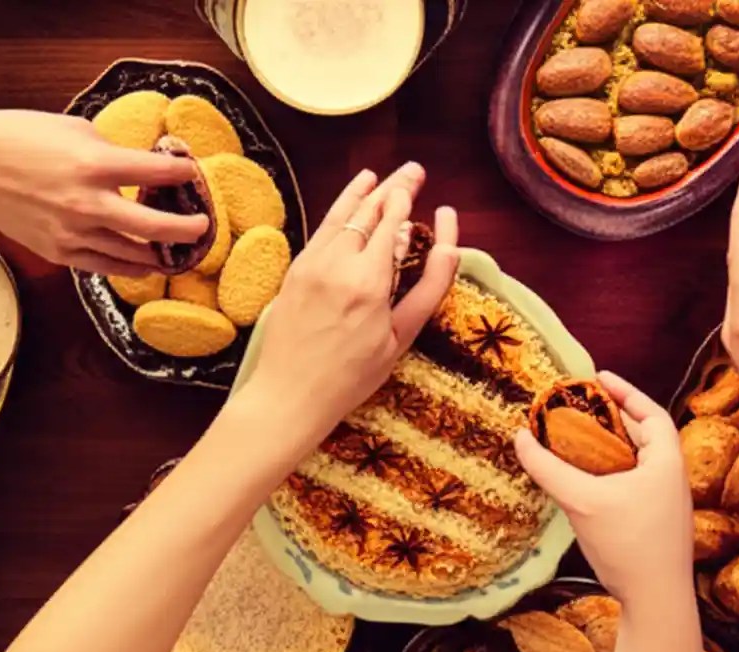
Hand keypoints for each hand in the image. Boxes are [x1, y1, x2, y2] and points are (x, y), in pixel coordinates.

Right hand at [0, 109, 208, 275]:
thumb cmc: (21, 137)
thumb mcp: (76, 130)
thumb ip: (114, 153)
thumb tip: (147, 167)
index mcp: (95, 164)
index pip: (159, 173)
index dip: (185, 174)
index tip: (194, 174)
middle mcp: (88, 204)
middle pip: (157, 227)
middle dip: (189, 229)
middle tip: (204, 227)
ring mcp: (73, 233)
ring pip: (135, 255)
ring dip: (164, 254)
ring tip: (182, 251)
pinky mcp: (59, 252)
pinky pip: (106, 266)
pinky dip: (130, 266)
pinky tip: (148, 264)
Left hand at [241, 163, 458, 455]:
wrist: (289, 394)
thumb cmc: (353, 375)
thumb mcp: (401, 338)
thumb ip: (427, 289)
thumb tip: (449, 247)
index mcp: (370, 282)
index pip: (392, 224)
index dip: (406, 200)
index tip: (420, 184)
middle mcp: (339, 264)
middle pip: (370, 212)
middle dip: (393, 188)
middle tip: (413, 170)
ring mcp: (313, 263)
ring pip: (343, 215)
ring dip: (364, 192)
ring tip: (380, 175)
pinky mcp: (296, 270)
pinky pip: (323, 229)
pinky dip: (339, 209)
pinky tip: (350, 199)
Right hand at [515, 372, 692, 606]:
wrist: (656, 603)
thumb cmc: (629, 546)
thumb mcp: (583, 501)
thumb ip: (550, 468)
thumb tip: (520, 437)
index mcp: (667, 461)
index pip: (651, 412)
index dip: (625, 392)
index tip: (598, 378)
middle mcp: (672, 477)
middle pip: (642, 435)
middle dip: (610, 420)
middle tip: (577, 409)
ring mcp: (665, 503)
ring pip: (635, 463)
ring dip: (608, 450)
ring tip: (576, 442)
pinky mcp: (655, 524)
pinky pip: (631, 485)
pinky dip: (609, 475)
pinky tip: (584, 483)